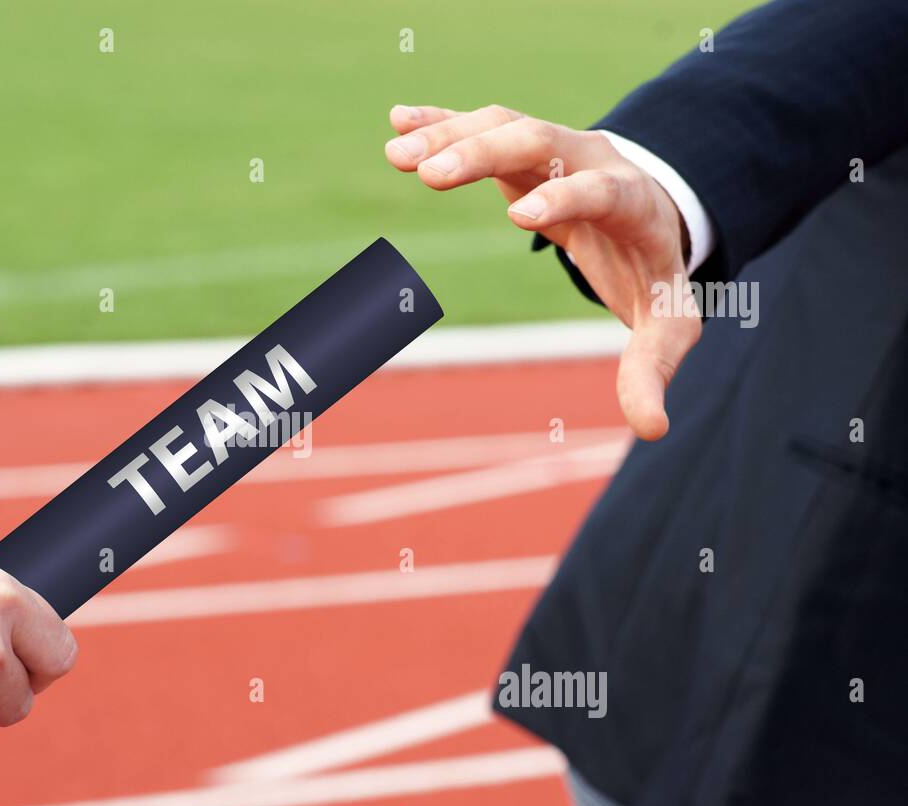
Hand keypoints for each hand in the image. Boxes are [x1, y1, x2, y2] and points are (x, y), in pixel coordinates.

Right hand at [384, 104, 700, 439]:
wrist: (653, 217)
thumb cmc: (652, 275)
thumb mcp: (665, 324)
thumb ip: (652, 369)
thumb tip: (652, 429)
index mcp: (631, 203)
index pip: (602, 190)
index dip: (565, 198)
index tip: (520, 217)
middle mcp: (592, 159)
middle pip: (540, 140)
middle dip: (485, 153)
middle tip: (430, 175)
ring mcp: (555, 146)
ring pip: (502, 124)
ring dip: (449, 135)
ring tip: (397, 156)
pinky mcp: (522, 145)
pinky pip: (480, 124)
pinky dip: (440, 121)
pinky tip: (397, 121)